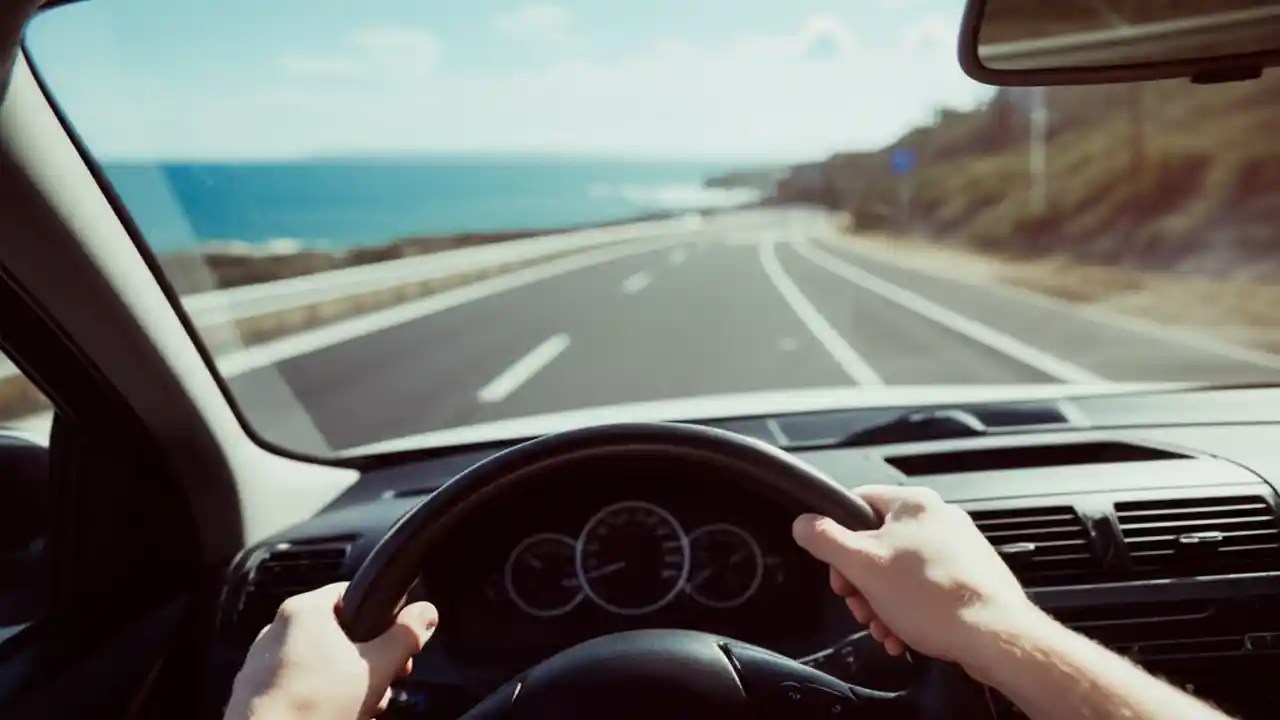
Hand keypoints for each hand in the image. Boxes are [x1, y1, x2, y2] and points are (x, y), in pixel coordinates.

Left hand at [224, 583, 438, 719]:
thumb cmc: (318, 704)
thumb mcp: (376, 668)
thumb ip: (406, 636)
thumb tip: (427, 612)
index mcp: (304, 610)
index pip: (354, 594)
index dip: (385, 617)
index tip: (400, 645)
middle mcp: (276, 629)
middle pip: (339, 633)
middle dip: (369, 660)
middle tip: (387, 681)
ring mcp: (261, 662)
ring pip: (321, 663)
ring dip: (349, 683)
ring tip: (364, 708)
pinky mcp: (256, 692)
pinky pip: (300, 684)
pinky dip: (322, 697)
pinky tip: (339, 715)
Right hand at [792, 485, 1041, 673]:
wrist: (992, 636)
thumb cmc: (932, 596)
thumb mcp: (862, 564)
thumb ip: (825, 539)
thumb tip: (804, 524)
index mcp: (913, 504)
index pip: (858, 502)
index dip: (837, 535)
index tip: (836, 566)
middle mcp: (939, 518)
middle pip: (878, 543)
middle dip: (862, 581)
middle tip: (859, 604)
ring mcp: (959, 549)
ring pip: (900, 572)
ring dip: (882, 602)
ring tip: (883, 626)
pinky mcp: (971, 578)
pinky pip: (926, 590)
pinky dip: (908, 611)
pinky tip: (903, 633)